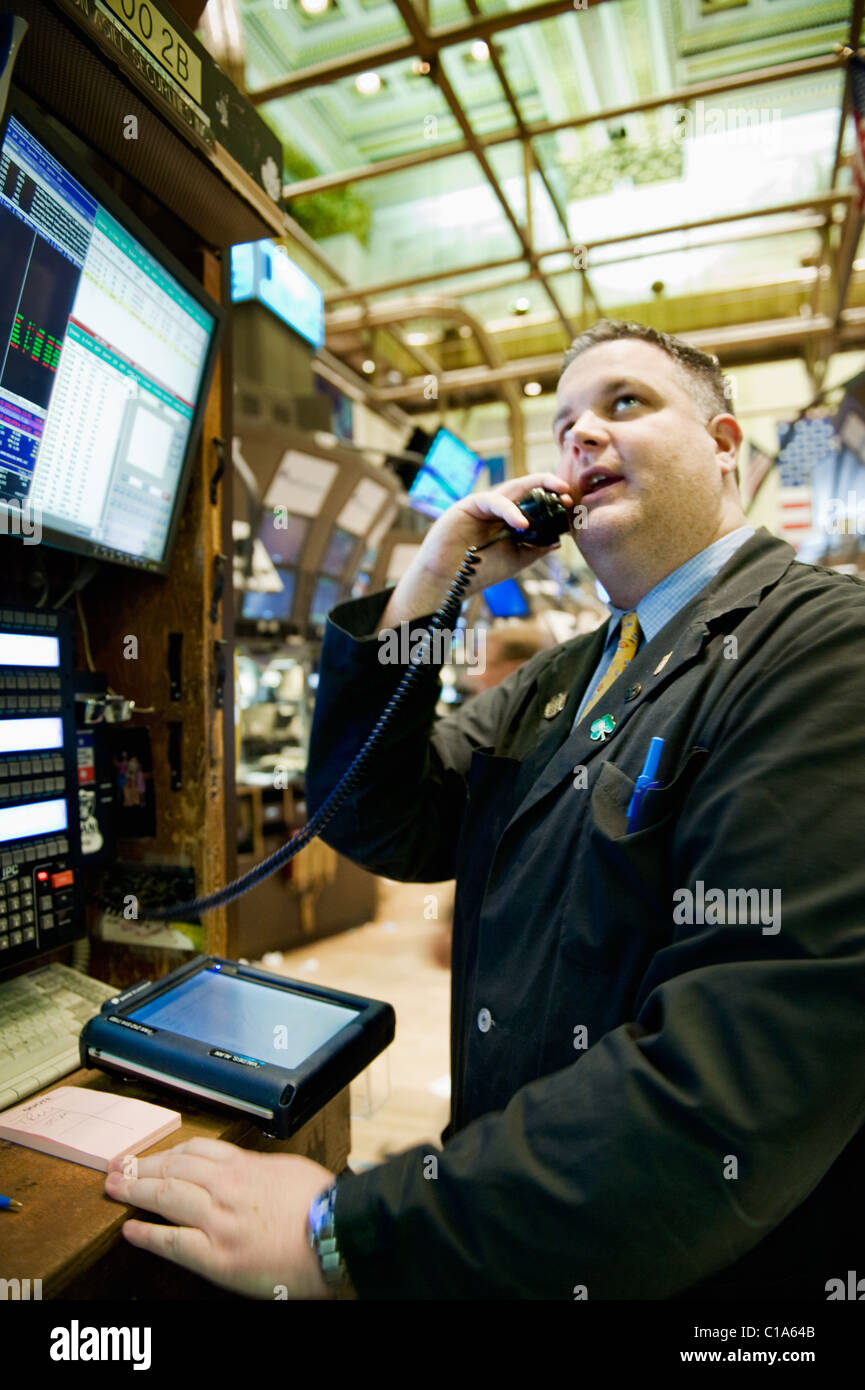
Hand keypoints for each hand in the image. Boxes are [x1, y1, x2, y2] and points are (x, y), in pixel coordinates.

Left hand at [104, 1137, 338, 1299]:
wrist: (335, 1235)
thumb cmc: (320, 1206)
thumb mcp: (288, 1170)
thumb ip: (258, 1168)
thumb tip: (242, 1169)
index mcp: (245, 1166)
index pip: (195, 1150)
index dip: (168, 1152)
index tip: (152, 1154)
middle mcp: (226, 1188)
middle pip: (173, 1169)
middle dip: (141, 1167)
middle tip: (118, 1166)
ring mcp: (218, 1221)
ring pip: (165, 1197)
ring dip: (134, 1191)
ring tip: (114, 1188)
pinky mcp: (217, 1255)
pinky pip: (172, 1241)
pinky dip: (147, 1234)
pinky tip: (130, 1230)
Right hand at [379, 474, 574, 627]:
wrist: (449, 582)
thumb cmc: (480, 572)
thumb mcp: (515, 561)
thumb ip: (535, 549)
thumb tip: (558, 540)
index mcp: (509, 518)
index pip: (533, 500)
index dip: (552, 498)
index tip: (570, 504)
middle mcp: (497, 508)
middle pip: (525, 488)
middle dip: (548, 485)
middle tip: (567, 491)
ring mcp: (483, 505)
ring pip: (512, 488)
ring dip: (535, 487)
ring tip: (556, 496)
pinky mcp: (468, 505)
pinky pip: (493, 501)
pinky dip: (510, 510)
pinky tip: (523, 524)